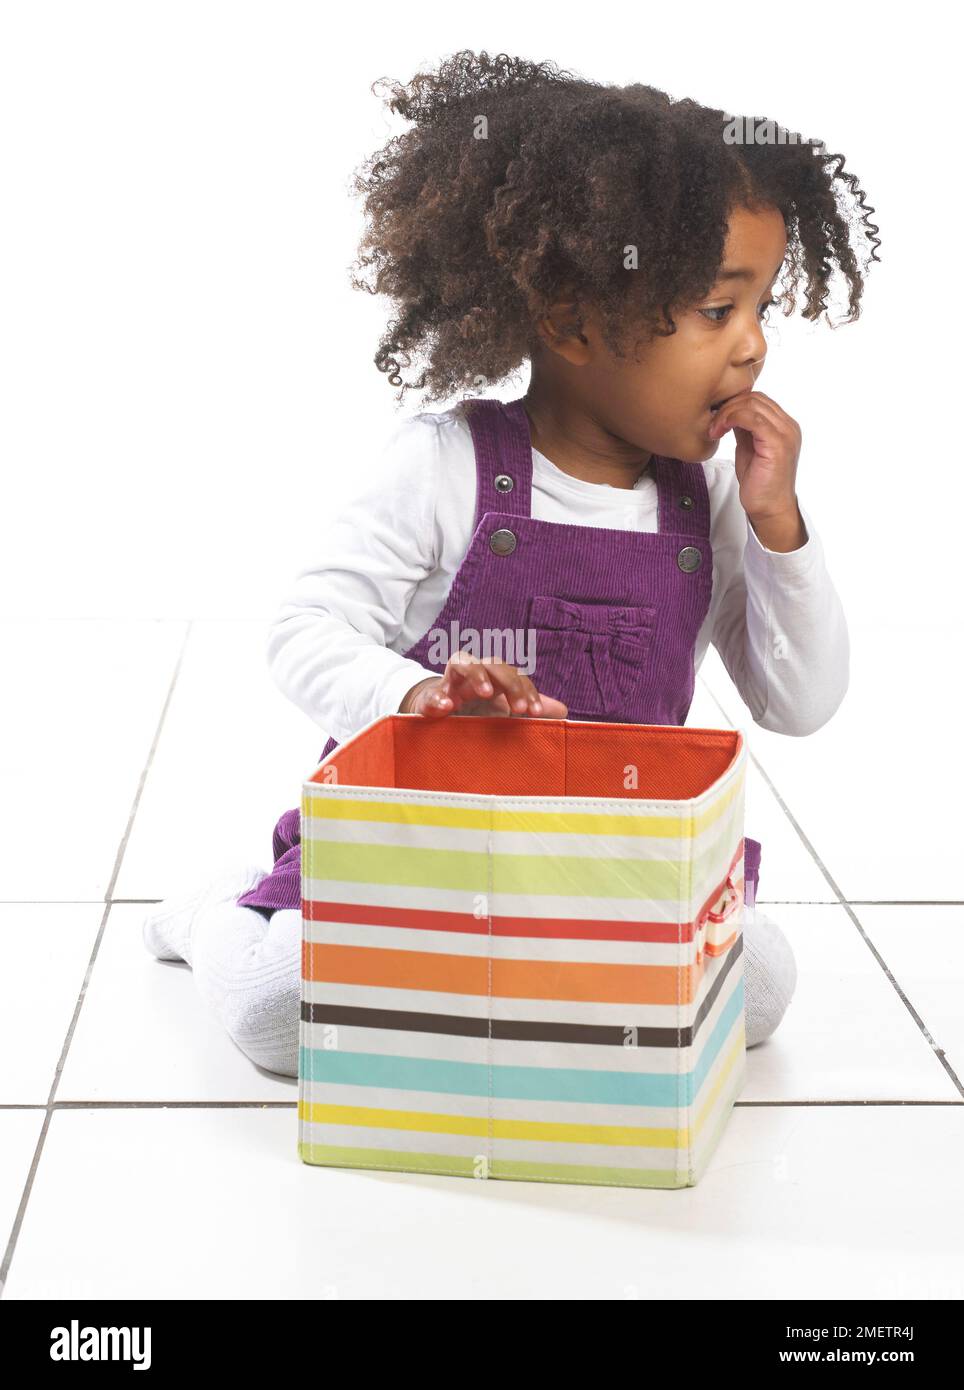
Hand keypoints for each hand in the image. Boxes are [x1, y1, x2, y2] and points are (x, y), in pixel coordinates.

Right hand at [399, 651, 568, 719]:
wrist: (438, 714)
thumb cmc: (475, 710)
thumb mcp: (504, 711)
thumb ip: (530, 708)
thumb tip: (564, 711)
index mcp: (495, 677)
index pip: (516, 676)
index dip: (527, 691)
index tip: (535, 713)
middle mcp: (474, 674)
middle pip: (494, 664)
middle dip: (509, 682)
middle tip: (519, 709)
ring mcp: (450, 682)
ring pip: (462, 663)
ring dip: (476, 674)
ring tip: (487, 692)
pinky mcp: (428, 697)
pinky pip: (431, 693)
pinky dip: (437, 697)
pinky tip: (445, 707)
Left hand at [707, 389, 803, 538]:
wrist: (770, 509)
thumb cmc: (759, 483)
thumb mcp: (749, 447)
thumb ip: (744, 428)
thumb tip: (729, 412)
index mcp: (784, 425)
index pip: (758, 399)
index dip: (733, 402)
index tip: (715, 416)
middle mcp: (789, 426)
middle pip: (755, 397)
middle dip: (728, 406)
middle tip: (711, 423)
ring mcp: (785, 434)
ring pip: (752, 404)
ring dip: (726, 413)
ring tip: (714, 429)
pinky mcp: (777, 444)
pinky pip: (752, 418)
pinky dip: (731, 419)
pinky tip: (719, 431)